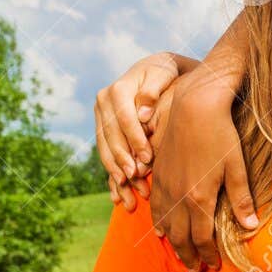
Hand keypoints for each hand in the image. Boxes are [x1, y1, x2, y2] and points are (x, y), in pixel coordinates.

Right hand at [95, 53, 183, 212]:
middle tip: (136, 179)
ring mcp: (103, 121)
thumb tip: (143, 112)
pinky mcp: (107, 135)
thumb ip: (154, 88)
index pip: (122, 118)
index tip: (148, 157)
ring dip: (117, 176)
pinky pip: (108, 160)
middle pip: (110, 138)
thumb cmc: (168, 72)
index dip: (134, 138)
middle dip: (123, 160)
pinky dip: (114, 181)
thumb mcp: (165, 71)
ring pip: (106, 152)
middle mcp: (103, 105)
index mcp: (116, 91)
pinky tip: (120, 199)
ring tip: (131, 197)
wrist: (162, 72)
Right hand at [151, 71, 256, 271]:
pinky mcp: (157, 174)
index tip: (214, 266)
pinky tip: (160, 228)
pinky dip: (158, 222)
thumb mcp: (237, 169)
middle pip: (180, 237)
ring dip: (172, 242)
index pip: (202, 238)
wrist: (194, 107)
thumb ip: (242, 200)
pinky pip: (154, 206)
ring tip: (180, 255)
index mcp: (200, 199)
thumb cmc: (222, 136)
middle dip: (189, 256)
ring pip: (164, 224)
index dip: (208, 254)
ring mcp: (164, 186)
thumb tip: (251, 227)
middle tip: (195, 270)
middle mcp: (178, 197)